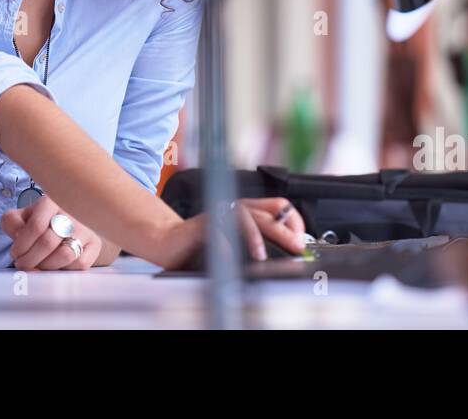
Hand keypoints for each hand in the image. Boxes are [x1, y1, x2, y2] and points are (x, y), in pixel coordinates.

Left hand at [0, 194, 102, 270]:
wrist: (69, 219)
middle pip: (48, 243)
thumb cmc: (41, 220)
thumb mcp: (22, 216)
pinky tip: (55, 266)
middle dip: (29, 260)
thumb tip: (18, 235)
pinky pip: (81, 263)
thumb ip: (11, 221)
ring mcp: (86, 229)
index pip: (36, 227)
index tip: (15, 254)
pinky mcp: (95, 244)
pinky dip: (65, 269)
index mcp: (51, 202)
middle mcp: (72, 212)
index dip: (21, 246)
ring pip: (65, 255)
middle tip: (22, 264)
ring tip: (37, 266)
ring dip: (45, 266)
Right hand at [155, 196, 307, 268]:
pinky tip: (232, 260)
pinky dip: (227, 247)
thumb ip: (257, 242)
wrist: (168, 243)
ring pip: (243, 217)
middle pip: (265, 213)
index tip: (300, 239)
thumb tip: (288, 253)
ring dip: (255, 237)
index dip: (293, 220)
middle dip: (283, 231)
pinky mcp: (200, 225)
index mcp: (246, 210)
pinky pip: (217, 232)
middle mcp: (234, 208)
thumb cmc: (203, 244)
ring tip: (261, 256)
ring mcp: (217, 215)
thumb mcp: (236, 242)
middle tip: (295, 247)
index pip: (278, 205)